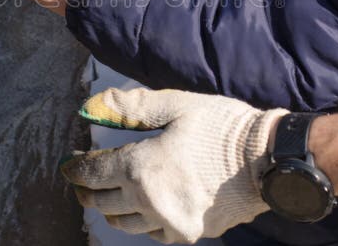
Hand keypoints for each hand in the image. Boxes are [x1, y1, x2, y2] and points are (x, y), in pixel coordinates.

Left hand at [60, 88, 287, 243]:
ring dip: (110, 209)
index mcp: (142, 166)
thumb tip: (90, 106)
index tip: (69, 165)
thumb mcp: (176, 105)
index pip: (93, 173)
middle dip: (86, 190)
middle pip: (101, 202)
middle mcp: (149, 201)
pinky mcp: (188, 233)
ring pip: (123, 224)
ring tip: (108, 196)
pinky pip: (152, 234)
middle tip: (82, 181)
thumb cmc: (222, 127)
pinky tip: (143, 208)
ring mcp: (168, 222)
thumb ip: (129, 106)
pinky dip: (141, 221)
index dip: (76, 169)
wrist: (269, 160)